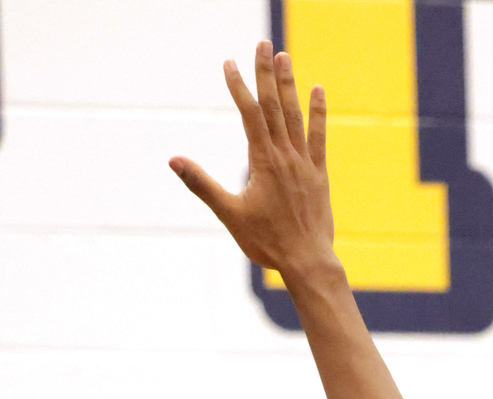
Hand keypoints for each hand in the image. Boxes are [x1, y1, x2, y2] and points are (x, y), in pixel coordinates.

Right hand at [169, 42, 334, 281]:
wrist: (307, 261)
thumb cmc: (266, 242)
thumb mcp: (229, 214)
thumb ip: (202, 184)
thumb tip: (174, 161)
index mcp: (263, 161)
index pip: (249, 114)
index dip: (238, 87)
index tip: (229, 63)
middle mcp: (285, 155)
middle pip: (274, 106)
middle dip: (265, 73)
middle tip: (262, 43)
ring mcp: (304, 163)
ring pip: (295, 116)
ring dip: (289, 85)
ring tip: (284, 57)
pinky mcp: (319, 174)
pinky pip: (318, 137)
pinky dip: (317, 113)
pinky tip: (317, 89)